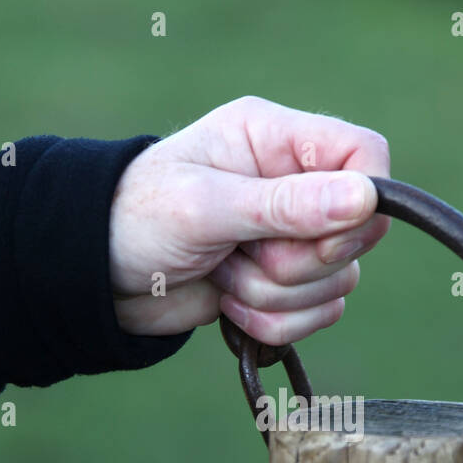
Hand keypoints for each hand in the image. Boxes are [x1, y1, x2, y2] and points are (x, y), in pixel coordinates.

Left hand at [108, 95, 389, 343]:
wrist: (95, 279)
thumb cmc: (135, 219)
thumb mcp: (206, 207)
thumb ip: (285, 204)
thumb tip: (367, 199)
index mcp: (276, 139)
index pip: (366, 156)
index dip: (361, 203)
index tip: (319, 235)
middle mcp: (293, 183)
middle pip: (357, 233)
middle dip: (298, 263)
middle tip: (241, 253)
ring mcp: (291, 237)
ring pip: (338, 283)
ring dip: (276, 297)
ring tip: (223, 276)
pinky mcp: (284, 285)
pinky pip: (319, 315)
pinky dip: (274, 323)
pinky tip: (228, 306)